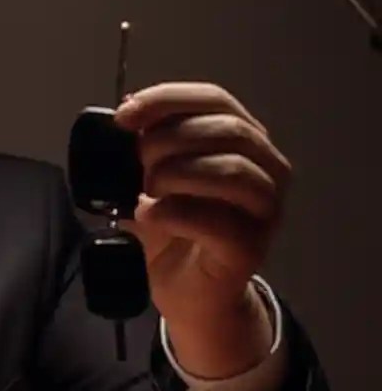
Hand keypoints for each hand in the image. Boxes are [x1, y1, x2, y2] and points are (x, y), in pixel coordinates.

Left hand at [115, 82, 287, 376]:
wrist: (184, 290)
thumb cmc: (171, 229)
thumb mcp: (148, 179)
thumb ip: (143, 146)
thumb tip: (126, 108)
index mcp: (243, 141)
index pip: (215, 99)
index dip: (168, 100)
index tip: (125, 115)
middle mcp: (266, 168)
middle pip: (226, 129)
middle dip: (168, 140)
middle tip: (136, 163)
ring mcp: (266, 209)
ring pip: (232, 170)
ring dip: (175, 174)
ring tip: (146, 192)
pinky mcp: (252, 247)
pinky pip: (218, 220)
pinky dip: (174, 213)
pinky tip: (149, 215)